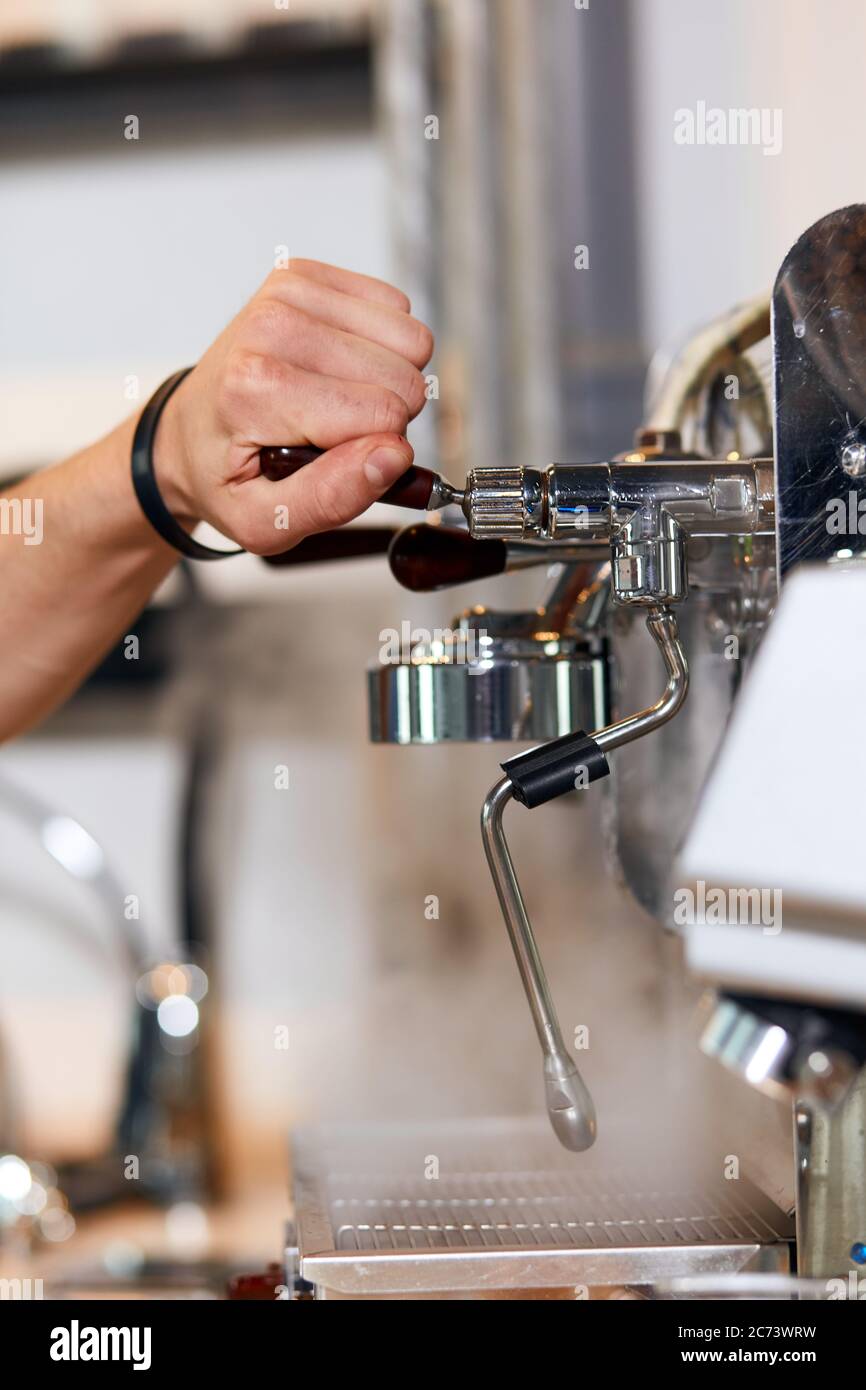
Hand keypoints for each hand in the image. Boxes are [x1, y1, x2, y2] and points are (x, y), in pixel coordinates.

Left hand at [153, 260, 433, 554]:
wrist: (186, 433)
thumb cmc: (224, 476)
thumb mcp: (265, 522)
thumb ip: (332, 498)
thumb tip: (395, 455)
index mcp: (255, 387)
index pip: (383, 416)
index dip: (376, 452)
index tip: (335, 458)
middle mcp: (271, 326)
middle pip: (404, 378)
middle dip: (386, 415)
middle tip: (334, 431)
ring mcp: (288, 292)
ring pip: (411, 340)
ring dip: (388, 379)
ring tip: (337, 400)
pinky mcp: (304, 274)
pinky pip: (396, 309)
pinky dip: (380, 344)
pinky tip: (339, 367)